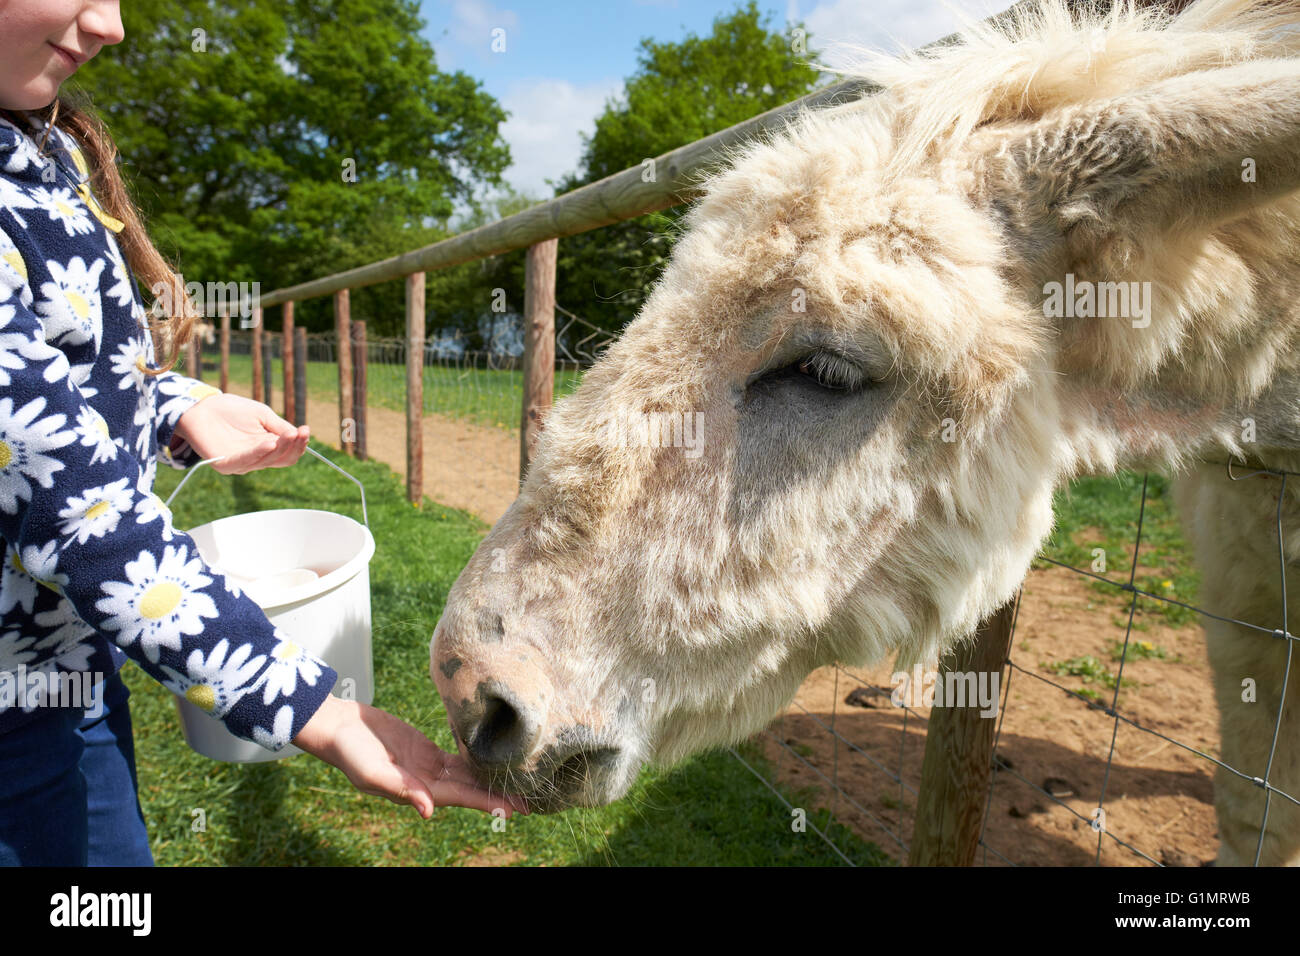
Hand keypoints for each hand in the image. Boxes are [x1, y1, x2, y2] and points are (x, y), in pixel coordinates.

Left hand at [173, 393, 308, 474]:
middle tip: (299, 432)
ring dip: (280, 448)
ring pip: (267, 461)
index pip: (288, 453)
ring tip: (288, 435)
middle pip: (282, 459)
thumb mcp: (262, 415)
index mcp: (266, 448)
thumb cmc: (231, 410)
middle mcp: (256, 459)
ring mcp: (241, 464)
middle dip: (293, 446)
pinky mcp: (225, 465)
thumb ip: (279, 426)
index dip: (299, 444)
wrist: (201, 407)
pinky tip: (269, 443)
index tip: (305, 430)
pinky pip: (246, 461)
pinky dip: (259, 453)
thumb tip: (300, 435)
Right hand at [292, 695, 528, 819]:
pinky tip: (493, 757)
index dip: (489, 802)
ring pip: (466, 773)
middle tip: (532, 799)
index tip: (517, 809)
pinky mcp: (424, 748)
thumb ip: (402, 790)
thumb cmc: (350, 752)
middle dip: (498, 794)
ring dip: (490, 778)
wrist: (337, 728)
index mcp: (418, 788)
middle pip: (471, 788)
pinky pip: (456, 756)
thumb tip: (428, 811)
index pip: (462, 797)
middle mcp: (427, 780)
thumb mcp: (372, 773)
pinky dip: (474, 758)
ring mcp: (426, 764)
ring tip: (519, 781)